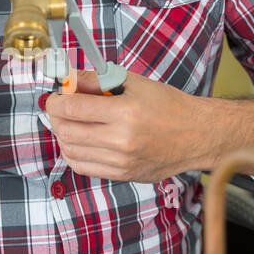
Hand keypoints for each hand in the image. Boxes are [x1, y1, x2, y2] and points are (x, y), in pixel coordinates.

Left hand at [43, 68, 198, 181]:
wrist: (197, 135)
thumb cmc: (169, 106)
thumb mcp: (135, 83)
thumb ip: (99, 79)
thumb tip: (69, 78)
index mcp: (126, 113)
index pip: (73, 108)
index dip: (56, 101)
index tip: (55, 97)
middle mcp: (122, 140)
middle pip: (66, 131)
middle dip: (55, 117)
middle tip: (60, 108)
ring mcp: (122, 162)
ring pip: (71, 151)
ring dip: (63, 135)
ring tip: (71, 123)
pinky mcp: (123, 175)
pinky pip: (83, 167)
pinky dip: (73, 153)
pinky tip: (80, 141)